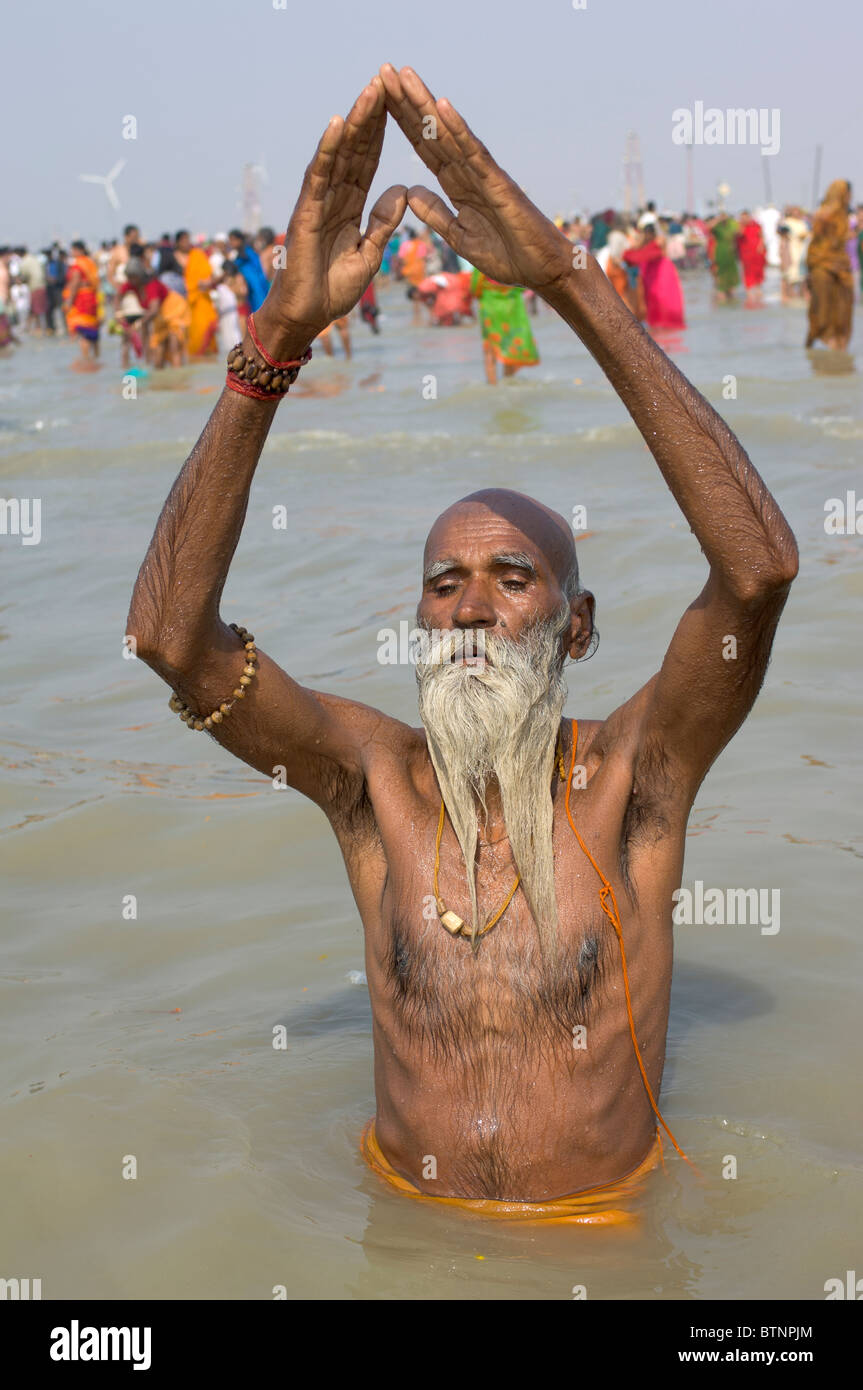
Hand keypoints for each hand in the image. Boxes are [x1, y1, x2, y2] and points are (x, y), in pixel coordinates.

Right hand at [255, 77, 406, 356]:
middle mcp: (332, 197)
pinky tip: (339, 124)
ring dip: (355, 122)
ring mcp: (318, 202)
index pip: (368, 163)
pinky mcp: (306, 213)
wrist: (307, 317)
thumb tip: (401, 191)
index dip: (382, 134)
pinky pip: (319, 176)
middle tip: (387, 80)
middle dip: (371, 116)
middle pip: (355, 150)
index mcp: (349, 207)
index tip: (398, 105)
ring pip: (339, 154)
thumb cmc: (332, 290)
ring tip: (371, 91)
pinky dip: (329, 149)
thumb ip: (383, 222)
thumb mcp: (370, 254)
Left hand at [379, 64, 572, 294]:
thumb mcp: (459, 237)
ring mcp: (483, 174)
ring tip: (404, 76)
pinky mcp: (498, 183)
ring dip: (425, 104)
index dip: (402, 124)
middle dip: (407, 103)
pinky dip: (458, 130)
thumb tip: (411, 193)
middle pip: (432, 132)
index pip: (425, 148)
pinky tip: (441, 106)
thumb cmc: (508, 255)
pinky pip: (474, 153)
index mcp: (458, 185)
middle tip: (384, 71)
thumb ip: (437, 214)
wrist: (542, 270)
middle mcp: (469, 172)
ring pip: (449, 134)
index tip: (380, 99)